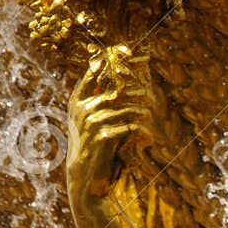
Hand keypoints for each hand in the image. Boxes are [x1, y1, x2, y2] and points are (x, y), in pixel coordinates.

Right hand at [65, 45, 155, 209]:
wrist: (85, 177)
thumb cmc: (93, 147)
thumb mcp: (93, 120)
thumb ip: (101, 100)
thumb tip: (119, 77)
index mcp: (77, 100)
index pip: (93, 72)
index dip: (109, 59)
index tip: (128, 50)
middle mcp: (82, 108)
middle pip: (115, 89)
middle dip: (136, 90)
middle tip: (149, 94)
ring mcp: (91, 122)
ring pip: (126, 109)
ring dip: (141, 113)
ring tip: (150, 117)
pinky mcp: (101, 137)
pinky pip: (129, 127)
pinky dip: (141, 132)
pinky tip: (148, 137)